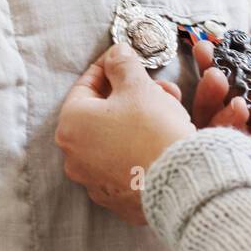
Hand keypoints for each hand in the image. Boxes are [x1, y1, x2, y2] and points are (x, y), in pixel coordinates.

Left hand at [55, 43, 196, 224]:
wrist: (179, 181)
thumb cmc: (152, 130)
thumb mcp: (138, 86)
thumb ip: (122, 64)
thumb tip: (116, 53)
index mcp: (72, 124)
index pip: (85, 85)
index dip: (108, 67)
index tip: (124, 58)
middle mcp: (74, 155)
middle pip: (101, 113)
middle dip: (131, 94)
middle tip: (156, 87)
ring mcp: (93, 180)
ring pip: (114, 137)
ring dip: (137, 119)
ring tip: (168, 109)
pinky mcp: (114, 197)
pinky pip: (124, 161)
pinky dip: (138, 146)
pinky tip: (161, 138)